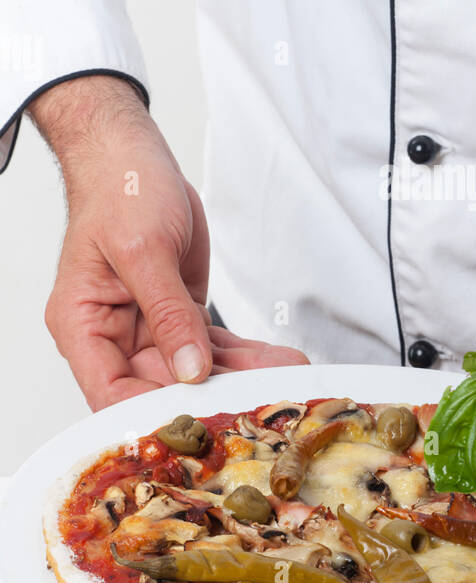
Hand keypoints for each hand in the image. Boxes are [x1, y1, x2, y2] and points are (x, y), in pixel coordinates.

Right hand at [31, 76, 307, 408]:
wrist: (136, 156)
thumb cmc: (120, 190)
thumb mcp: (143, 251)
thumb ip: (167, 313)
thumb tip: (189, 370)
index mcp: (83, 325)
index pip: (110, 393)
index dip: (150, 415)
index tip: (197, 426)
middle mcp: (112, 336)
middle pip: (159, 388)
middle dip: (210, 399)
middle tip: (259, 407)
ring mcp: (147, 328)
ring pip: (194, 371)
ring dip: (238, 379)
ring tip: (284, 384)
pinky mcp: (178, 316)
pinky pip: (212, 347)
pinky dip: (245, 356)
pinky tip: (278, 363)